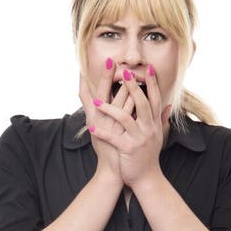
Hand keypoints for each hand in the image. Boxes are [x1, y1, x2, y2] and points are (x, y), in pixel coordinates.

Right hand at [78, 61, 134, 182]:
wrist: (111, 170)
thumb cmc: (105, 146)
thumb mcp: (96, 126)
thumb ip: (92, 106)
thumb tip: (88, 89)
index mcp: (97, 114)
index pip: (97, 90)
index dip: (101, 76)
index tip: (105, 60)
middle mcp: (102, 118)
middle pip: (106, 92)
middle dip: (111, 76)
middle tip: (114, 60)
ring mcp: (113, 126)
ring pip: (121, 100)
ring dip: (128, 86)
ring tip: (132, 71)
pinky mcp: (122, 133)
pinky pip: (130, 115)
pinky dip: (135, 103)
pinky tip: (142, 93)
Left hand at [85, 66, 171, 188]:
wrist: (146, 179)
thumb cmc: (148, 156)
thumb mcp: (157, 136)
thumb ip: (162, 119)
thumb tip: (169, 105)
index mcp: (154, 123)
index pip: (154, 99)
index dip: (152, 83)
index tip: (148, 68)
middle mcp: (149, 129)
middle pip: (142, 103)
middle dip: (133, 87)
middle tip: (124, 72)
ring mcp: (139, 139)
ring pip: (125, 118)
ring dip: (109, 108)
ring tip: (96, 102)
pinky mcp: (129, 150)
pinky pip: (114, 139)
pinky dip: (102, 133)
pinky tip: (91, 128)